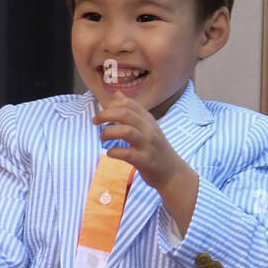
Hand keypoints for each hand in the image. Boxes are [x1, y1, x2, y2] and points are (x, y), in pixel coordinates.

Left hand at [93, 98, 200, 234]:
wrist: (172, 172)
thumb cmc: (155, 149)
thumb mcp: (147, 127)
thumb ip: (132, 112)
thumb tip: (116, 95)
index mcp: (148, 120)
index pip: (129, 104)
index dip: (112, 105)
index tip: (102, 112)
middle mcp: (148, 129)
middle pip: (125, 114)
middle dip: (106, 115)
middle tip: (95, 121)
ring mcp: (147, 145)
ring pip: (126, 131)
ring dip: (109, 132)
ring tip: (102, 138)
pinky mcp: (144, 160)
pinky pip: (127, 153)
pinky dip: (114, 152)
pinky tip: (109, 153)